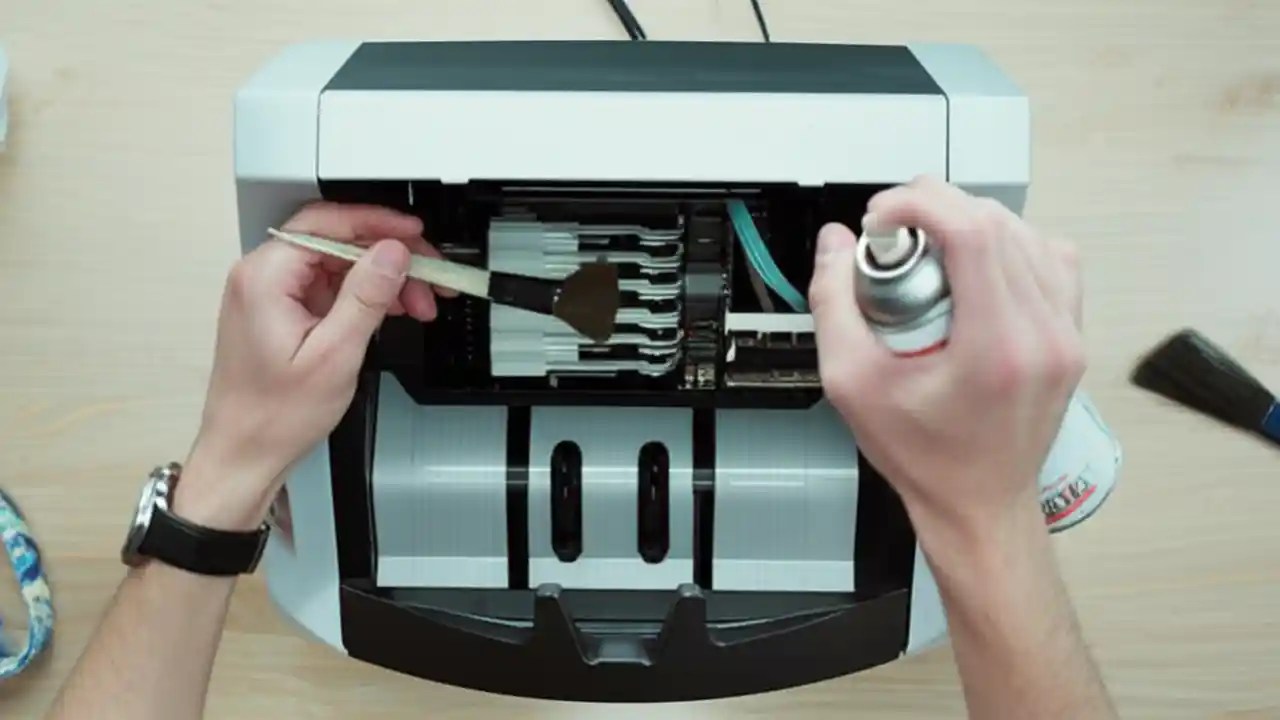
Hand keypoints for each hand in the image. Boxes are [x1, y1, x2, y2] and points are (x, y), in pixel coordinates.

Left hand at [174, 202, 453, 530]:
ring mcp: (268, 294)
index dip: (378, 223)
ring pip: (337, 264)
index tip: (414, 234)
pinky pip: (327, 286)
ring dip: (381, 279)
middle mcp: (260, 277)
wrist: (244, 454)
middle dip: (388, 257)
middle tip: (428, 274)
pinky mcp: (278, 311)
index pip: (327, 223)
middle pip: (336, 240)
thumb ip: (365, 296)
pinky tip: (390, 310)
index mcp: (265, 277)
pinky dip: (363, 295)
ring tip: (418, 302)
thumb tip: (391, 252)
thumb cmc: (274, 417)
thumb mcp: (335, 354)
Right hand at [808, 177, 1084, 545]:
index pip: (972, 230)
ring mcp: (1066, 334)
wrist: (978, 506)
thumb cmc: (924, 458)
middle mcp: (1043, 334)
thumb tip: (837, 243)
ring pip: (1027, 233)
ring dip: (971, 224)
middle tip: (895, 238)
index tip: (882, 218)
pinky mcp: (1072, 336)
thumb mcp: (851, 384)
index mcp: (996, 347)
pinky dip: (1010, 246)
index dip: (919, 203)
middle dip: (936, 210)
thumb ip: (834, 304)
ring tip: (931, 255)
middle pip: (996, 222)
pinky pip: (1051, 259)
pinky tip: (976, 268)